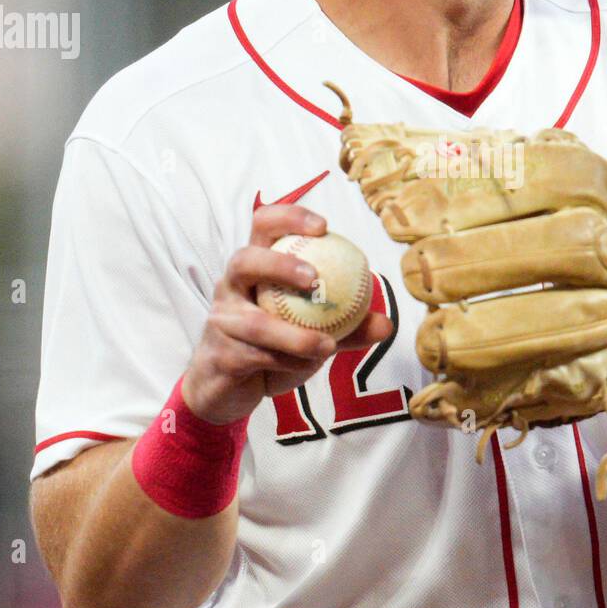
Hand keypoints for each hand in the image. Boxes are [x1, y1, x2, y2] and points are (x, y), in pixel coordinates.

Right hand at [182, 204, 393, 423]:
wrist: (230, 390)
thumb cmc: (272, 348)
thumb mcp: (312, 333)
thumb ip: (347, 327)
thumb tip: (386, 323)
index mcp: (255, 268)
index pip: (264, 225)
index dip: (290, 217)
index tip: (324, 227)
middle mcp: (231, 287)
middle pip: (244, 260)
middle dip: (279, 265)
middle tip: (314, 278)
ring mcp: (221, 321)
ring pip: (253, 321)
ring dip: (293, 334)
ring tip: (327, 344)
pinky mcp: (220, 355)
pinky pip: (256, 356)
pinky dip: (286, 361)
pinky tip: (307, 366)